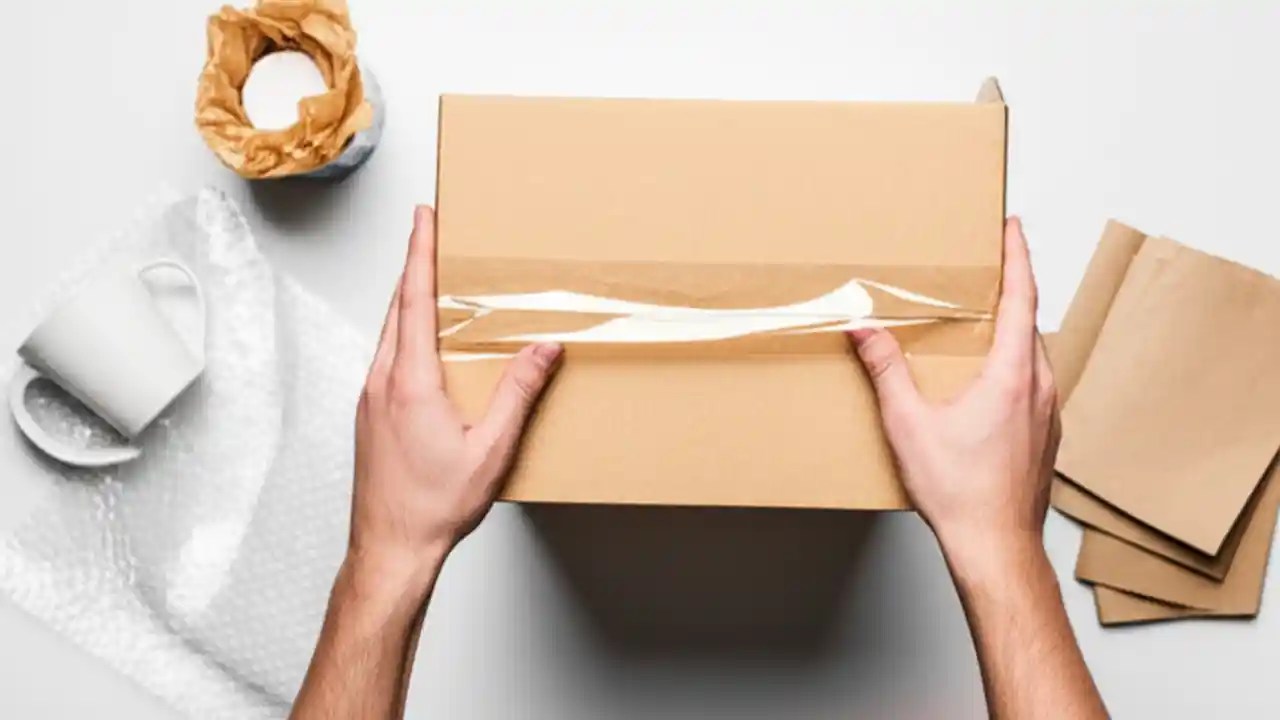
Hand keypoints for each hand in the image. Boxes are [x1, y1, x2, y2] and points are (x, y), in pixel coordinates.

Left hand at [350, 205, 562, 581]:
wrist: (390, 549)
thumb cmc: (434, 506)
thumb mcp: (491, 448)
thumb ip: (518, 393)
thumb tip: (543, 350)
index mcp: (409, 381)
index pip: (413, 299)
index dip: (420, 253)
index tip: (423, 218)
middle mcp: (381, 382)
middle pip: (397, 308)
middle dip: (415, 266)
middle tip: (431, 234)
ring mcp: (369, 399)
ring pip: (388, 333)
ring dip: (409, 301)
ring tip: (432, 281)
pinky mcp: (367, 415)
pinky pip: (386, 357)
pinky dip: (404, 333)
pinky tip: (422, 345)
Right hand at [847, 218, 1058, 563]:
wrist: (997, 547)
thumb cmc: (960, 493)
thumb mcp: (909, 424)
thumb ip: (886, 370)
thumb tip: (864, 330)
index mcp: (1011, 375)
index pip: (1021, 298)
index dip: (1017, 257)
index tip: (1013, 228)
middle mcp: (1038, 387)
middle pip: (1030, 322)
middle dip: (1011, 290)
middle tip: (989, 268)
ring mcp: (1047, 413)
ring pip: (1034, 355)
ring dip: (1012, 331)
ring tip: (984, 321)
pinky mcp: (1045, 436)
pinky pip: (1033, 384)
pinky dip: (1015, 365)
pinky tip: (987, 382)